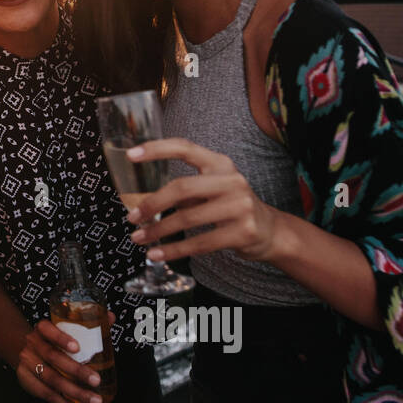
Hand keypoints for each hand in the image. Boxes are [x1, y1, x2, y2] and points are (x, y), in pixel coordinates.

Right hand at [15, 318, 112, 402]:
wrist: (25, 349)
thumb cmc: (53, 340)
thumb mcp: (65, 329)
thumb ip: (88, 324)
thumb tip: (110, 316)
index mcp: (42, 329)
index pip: (48, 330)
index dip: (61, 339)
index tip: (78, 348)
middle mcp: (32, 344)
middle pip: (52, 357)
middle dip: (76, 370)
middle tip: (96, 380)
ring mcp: (28, 363)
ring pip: (50, 379)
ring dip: (74, 392)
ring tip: (94, 400)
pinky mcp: (27, 380)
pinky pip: (45, 394)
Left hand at [124, 138, 282, 263]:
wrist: (270, 231)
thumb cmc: (231, 207)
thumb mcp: (212, 190)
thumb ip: (184, 191)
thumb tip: (143, 204)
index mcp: (219, 164)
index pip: (185, 148)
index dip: (157, 149)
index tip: (131, 155)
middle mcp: (231, 180)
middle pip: (182, 188)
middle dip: (152, 204)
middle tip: (132, 217)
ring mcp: (240, 205)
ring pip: (187, 218)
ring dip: (158, 231)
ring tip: (139, 238)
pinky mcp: (243, 232)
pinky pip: (200, 243)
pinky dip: (174, 250)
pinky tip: (158, 254)